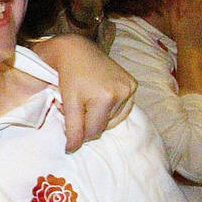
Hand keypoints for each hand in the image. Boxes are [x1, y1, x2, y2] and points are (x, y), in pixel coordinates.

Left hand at [32, 35, 136, 151]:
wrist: (76, 50)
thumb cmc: (69, 75)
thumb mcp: (68, 102)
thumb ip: (72, 128)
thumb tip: (72, 150)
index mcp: (105, 98)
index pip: (93, 132)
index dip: (79, 131)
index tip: (68, 120)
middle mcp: (122, 93)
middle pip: (104, 126)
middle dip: (88, 122)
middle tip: (75, 106)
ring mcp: (130, 88)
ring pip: (113, 120)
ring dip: (99, 116)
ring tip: (86, 101)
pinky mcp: (133, 84)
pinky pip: (122, 109)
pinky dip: (110, 110)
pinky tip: (99, 99)